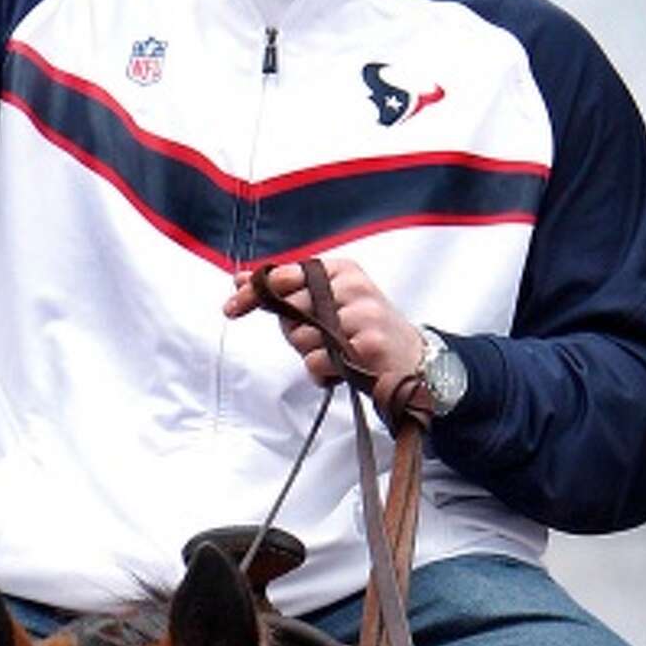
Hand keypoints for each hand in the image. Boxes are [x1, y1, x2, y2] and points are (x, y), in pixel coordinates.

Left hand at [226, 255, 425, 405]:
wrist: (414, 362)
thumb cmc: (364, 333)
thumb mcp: (329, 303)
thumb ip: (288, 292)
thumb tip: (239, 279)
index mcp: (340, 270)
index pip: (285, 276)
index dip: (254, 293)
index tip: (231, 308)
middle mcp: (352, 286)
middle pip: (290, 312)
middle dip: (295, 334)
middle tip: (322, 342)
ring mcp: (362, 315)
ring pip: (302, 339)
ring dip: (311, 356)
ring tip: (338, 356)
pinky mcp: (368, 345)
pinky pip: (317, 362)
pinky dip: (321, 374)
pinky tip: (341, 372)